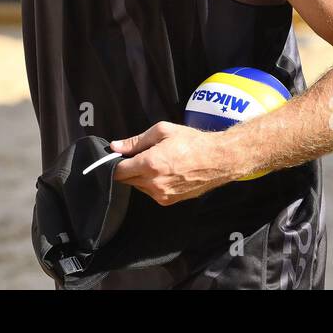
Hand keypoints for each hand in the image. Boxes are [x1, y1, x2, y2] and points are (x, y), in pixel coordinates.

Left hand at [111, 121, 239, 205]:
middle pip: (126, 180)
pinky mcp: (168, 201)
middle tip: (140, 156)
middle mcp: (154, 183)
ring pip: (138, 187)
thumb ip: (136, 141)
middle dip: (128, 169)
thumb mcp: (162, 131)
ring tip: (156, 163)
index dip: (115, 164)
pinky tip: (164, 172)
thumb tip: (116, 146)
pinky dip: (151, 184)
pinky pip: (150, 193)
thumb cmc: (192, 142)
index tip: (117, 158)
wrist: (217, 160)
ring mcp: (161, 194)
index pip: (118, 171)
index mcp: (150, 164)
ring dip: (140, 177)